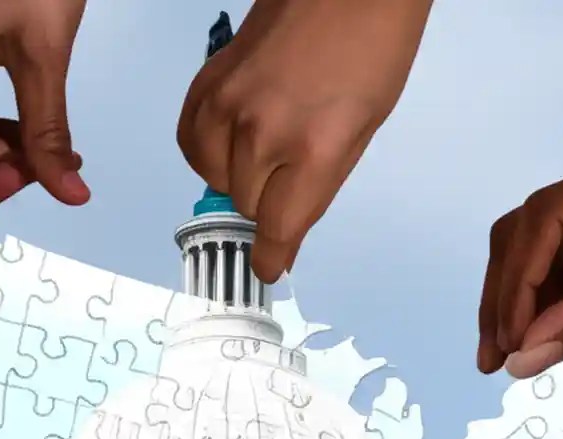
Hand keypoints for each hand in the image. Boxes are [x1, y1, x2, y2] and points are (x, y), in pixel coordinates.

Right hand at [177, 0, 431, 281]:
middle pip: (246, 205)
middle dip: (265, 204)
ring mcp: (229, 105)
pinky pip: (190, 143)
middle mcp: (265, 133)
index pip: (278, 229)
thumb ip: (320, 181)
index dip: (273, 256)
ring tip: (262, 149)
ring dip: (235, 177)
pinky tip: (230, 139)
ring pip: (215, 177)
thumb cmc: (372, 48)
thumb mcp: (364, 127)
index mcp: (316, 149)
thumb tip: (284, 222)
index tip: (269, 266)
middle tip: (285, 180)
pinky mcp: (207, 83)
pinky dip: (207, 152)